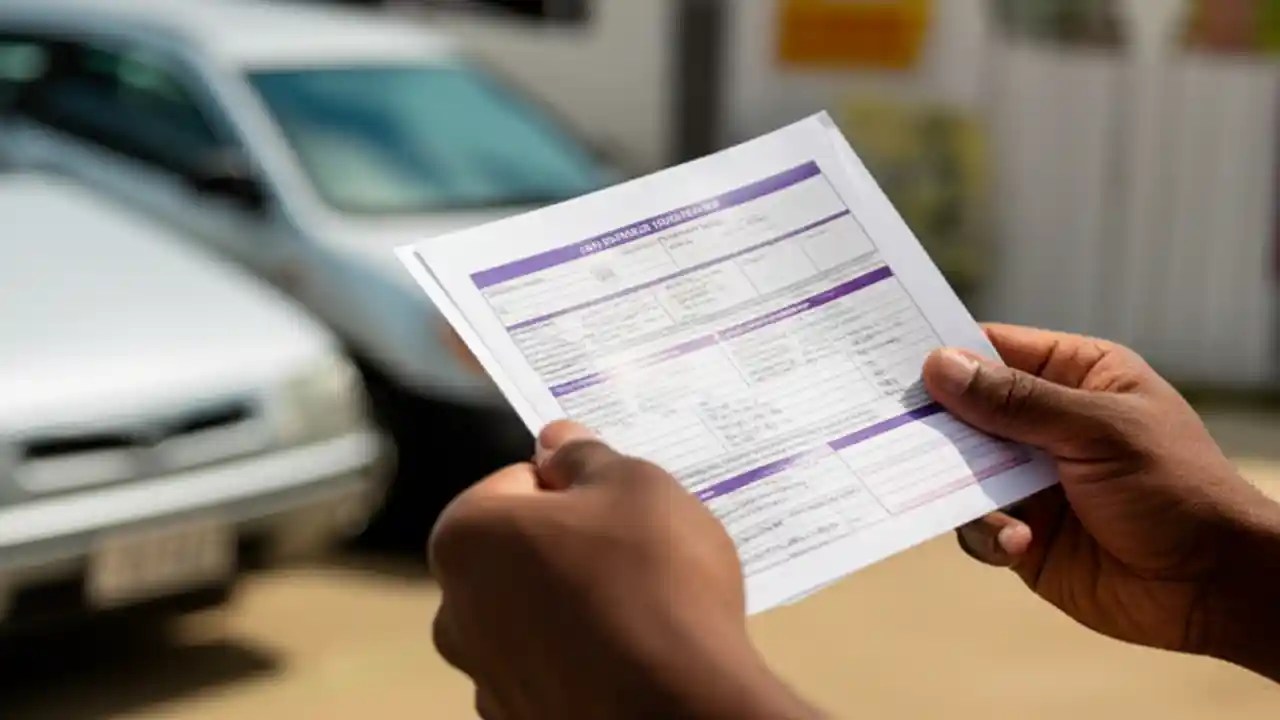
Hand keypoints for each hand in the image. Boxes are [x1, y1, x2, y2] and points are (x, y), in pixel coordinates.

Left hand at [429, 422, 821, 719]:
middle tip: (635, 553)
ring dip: (574, 604)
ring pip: (533, 614)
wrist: (683, 708)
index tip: (617, 504)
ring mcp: (485, 676)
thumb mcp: (635, 485)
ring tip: (642, 610)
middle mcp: (455, 610)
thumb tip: (555, 440)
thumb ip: (584, 455)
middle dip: (568, 546)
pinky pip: (553, 669)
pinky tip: (633, 657)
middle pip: (517, 551)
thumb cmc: (654, 583)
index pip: (517, 480)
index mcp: (465, 536)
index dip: (574, 485)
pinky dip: (583, 659)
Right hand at [923, 324, 1279, 678]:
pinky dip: (988, 534)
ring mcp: (1031, 479)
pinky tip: (1019, 544)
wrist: (1211, 587)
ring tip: (967, 495)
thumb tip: (940, 366)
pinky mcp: (1023, 533)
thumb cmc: (1175, 488)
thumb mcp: (1097, 431)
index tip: (890, 356)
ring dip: (956, 483)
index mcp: (1074, 377)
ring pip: (960, 469)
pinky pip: (976, 525)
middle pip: (966, 410)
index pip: (995, 350)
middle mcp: (1046, 423)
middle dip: (935, 421)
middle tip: (888, 425)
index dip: (946, 351)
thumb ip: (1016, 401)